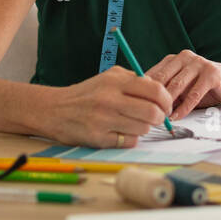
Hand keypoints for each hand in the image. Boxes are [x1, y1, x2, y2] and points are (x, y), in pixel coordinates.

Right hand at [48, 66, 172, 147]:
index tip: (166, 106)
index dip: (167, 100)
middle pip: (153, 112)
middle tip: (156, 118)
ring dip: (143, 128)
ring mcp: (104, 120)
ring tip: (134, 123)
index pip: (155, 90)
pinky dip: (130, 138)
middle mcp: (110, 99)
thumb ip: (134, 81)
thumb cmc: (87, 94)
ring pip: (143, 128)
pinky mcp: (98, 138)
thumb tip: (162, 94)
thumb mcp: (108, 78)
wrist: (54, 109)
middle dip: (160, 117)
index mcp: (115, 81)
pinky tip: (121, 132)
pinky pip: (129, 141)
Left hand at [146, 49, 220, 119]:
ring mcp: (199, 63)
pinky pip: (194, 94)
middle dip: (155, 98)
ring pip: (177, 85)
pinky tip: (178, 117)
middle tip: (149, 114)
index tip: (139, 106)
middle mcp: (185, 57)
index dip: (145, 91)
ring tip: (161, 118)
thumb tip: (144, 104)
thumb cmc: (205, 87)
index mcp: (175, 59)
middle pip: (163, 78)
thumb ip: (167, 90)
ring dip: (168, 104)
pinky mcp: (211, 73)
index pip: (154, 73)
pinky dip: (184, 108)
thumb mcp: (183, 86)